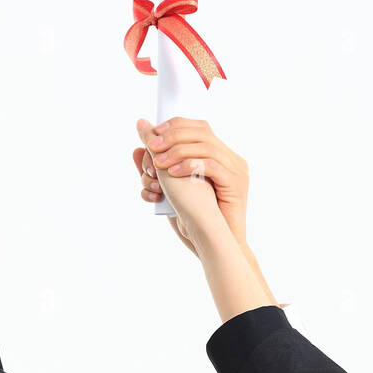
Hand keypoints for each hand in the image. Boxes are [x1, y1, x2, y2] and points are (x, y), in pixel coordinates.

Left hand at [133, 117, 247, 254]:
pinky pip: (211, 166)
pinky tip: (173, 174)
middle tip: (152, 147)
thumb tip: (137, 148)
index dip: (175, 126)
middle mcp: (231, 159)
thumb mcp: (171, 190)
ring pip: (205, 147)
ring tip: (158, 163)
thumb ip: (157, 168)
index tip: (153, 134)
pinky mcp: (236, 184)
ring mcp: (236, 171)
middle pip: (202, 132)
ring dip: (178, 152)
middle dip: (173, 137)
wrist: (217, 246)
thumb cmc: (196, 221)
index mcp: (219, 157)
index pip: (199, 128)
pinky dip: (190, 166)